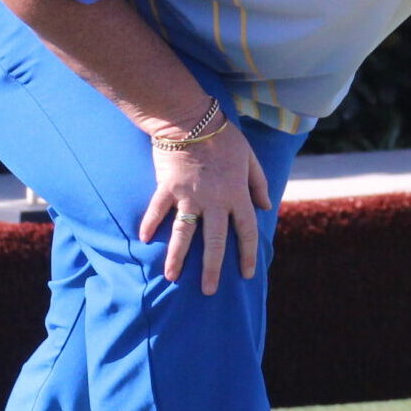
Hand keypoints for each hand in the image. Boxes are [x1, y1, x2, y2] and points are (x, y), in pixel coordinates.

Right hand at [138, 118, 270, 291]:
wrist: (192, 119)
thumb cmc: (224, 136)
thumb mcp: (250, 158)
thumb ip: (258, 183)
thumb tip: (266, 206)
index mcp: (237, 195)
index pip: (245, 231)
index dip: (247, 254)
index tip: (246, 274)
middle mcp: (215, 200)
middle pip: (214, 242)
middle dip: (212, 269)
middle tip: (209, 291)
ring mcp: (190, 195)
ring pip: (184, 233)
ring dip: (177, 257)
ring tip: (172, 278)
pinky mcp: (168, 187)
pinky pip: (158, 210)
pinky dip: (150, 224)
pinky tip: (144, 240)